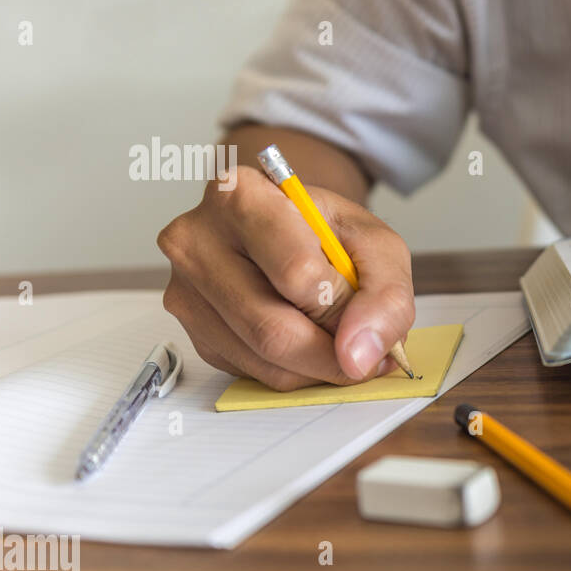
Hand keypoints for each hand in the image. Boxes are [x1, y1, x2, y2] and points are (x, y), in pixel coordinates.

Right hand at [158, 166, 414, 390]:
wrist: (286, 226)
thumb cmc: (326, 230)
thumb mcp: (376, 244)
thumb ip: (384, 295)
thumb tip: (359, 357)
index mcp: (240, 196)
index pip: (298, 274)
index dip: (344, 308)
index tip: (370, 317)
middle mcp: (197, 241)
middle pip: (273, 330)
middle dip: (332, 354)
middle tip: (364, 350)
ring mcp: (186, 290)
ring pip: (264, 362)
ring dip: (316, 367)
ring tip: (338, 338)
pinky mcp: (192, 331)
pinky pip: (251, 373)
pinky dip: (293, 370)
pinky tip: (305, 337)